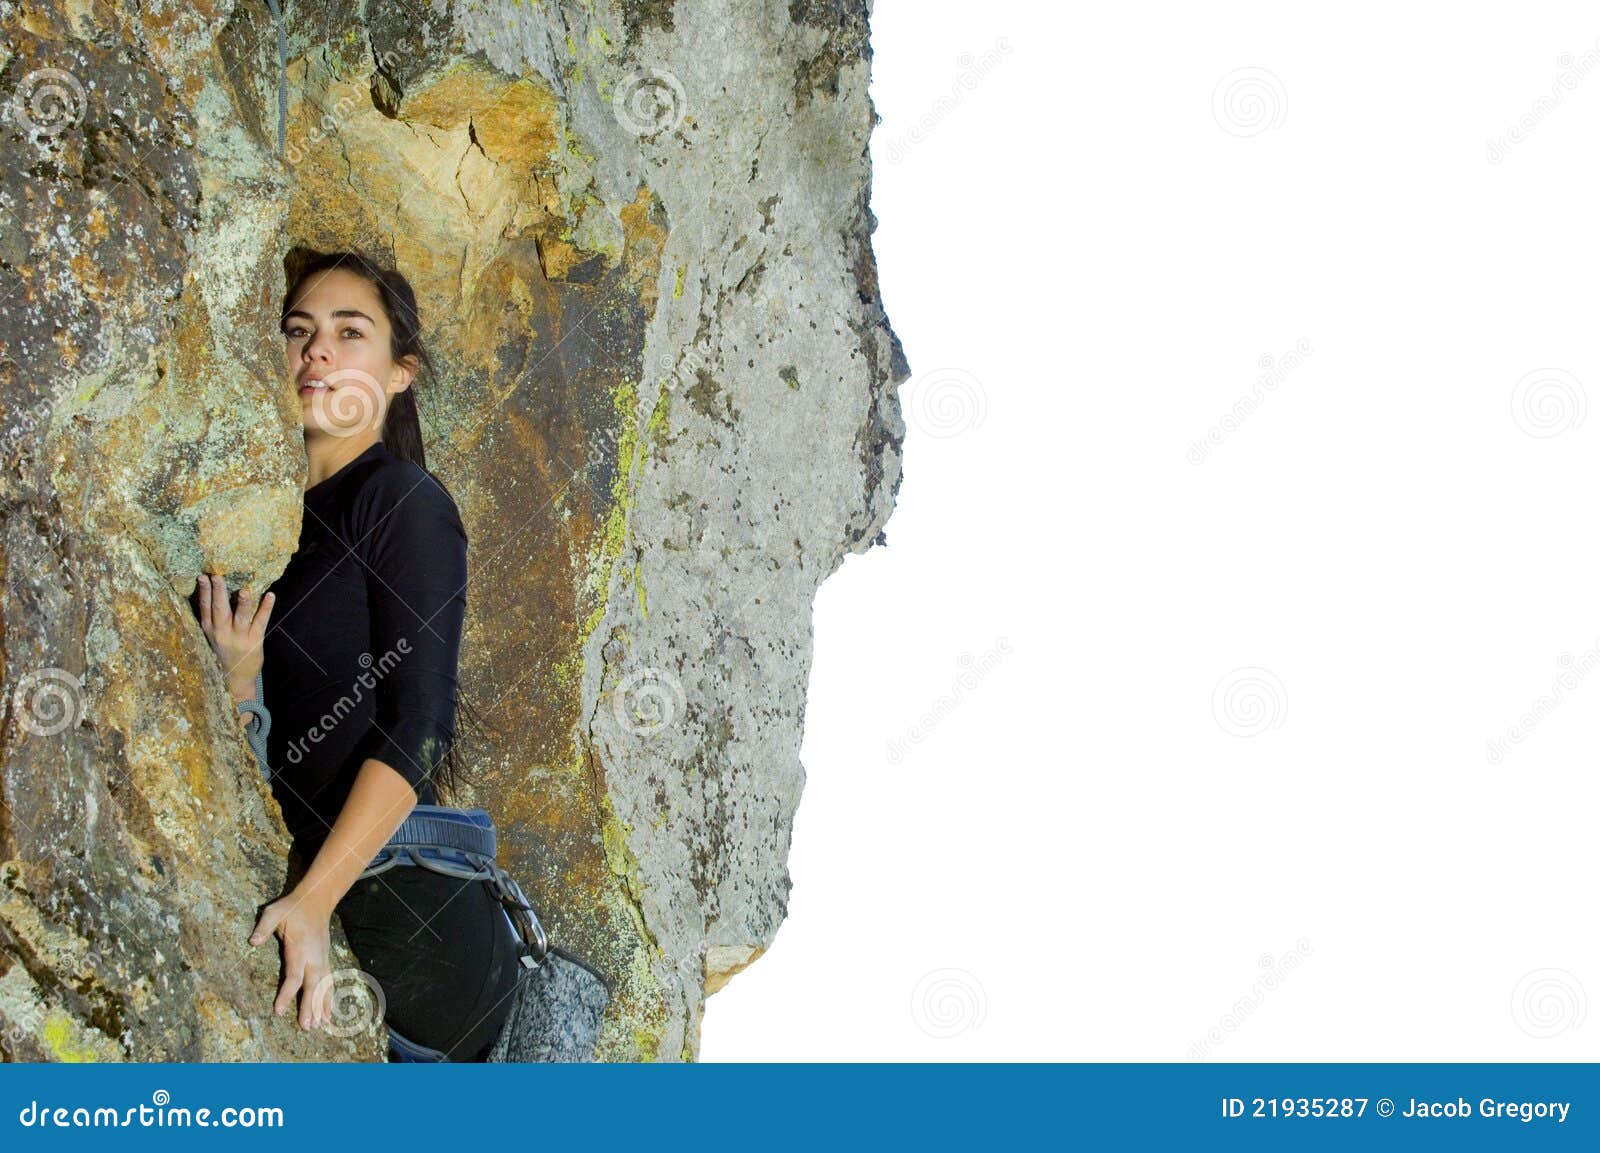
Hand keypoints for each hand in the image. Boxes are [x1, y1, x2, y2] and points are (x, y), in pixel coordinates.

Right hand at [195, 572, 273, 697]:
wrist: (234, 679)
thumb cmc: (224, 653)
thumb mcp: (212, 637)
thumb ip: (213, 619)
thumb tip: (216, 592)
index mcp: (210, 630)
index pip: (205, 608)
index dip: (204, 592)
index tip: (203, 576)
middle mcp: (222, 633)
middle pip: (219, 609)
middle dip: (218, 592)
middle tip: (216, 576)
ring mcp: (239, 638)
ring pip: (240, 617)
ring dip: (242, 603)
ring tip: (244, 590)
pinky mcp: (254, 642)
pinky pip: (260, 622)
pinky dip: (266, 608)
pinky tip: (270, 595)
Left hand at [249, 890, 334, 1029]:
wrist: (317, 900)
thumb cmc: (293, 907)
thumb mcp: (274, 912)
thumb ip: (264, 927)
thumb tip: (252, 941)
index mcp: (300, 948)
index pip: (294, 975)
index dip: (287, 994)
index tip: (279, 1010)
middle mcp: (314, 956)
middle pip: (312, 985)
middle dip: (309, 1006)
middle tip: (306, 1027)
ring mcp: (322, 958)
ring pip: (323, 986)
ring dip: (321, 1006)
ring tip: (319, 1026)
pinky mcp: (325, 959)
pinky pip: (329, 981)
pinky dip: (329, 998)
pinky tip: (328, 1013)